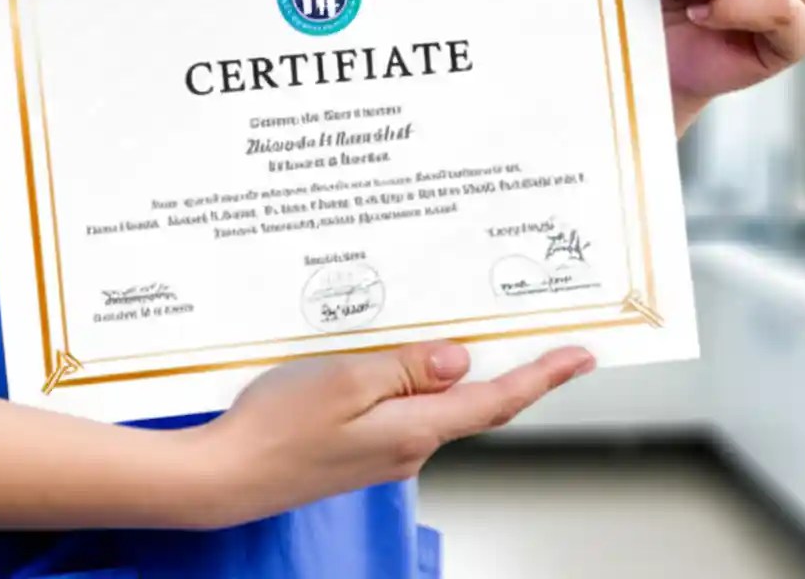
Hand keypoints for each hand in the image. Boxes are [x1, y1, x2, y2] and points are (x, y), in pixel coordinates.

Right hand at [193, 342, 594, 526]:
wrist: (224, 477)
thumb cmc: (275, 428)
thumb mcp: (346, 380)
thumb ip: (409, 368)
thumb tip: (461, 360)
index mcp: (414, 430)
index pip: (496, 400)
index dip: (542, 377)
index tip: (580, 356)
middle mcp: (407, 446)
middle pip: (472, 403)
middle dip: (508, 371)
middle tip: (536, 335)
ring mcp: (381, 451)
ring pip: (432, 402)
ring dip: (449, 370)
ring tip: (451, 327)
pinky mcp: (355, 448)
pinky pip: (398, 408)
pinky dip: (409, 381)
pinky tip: (390, 357)